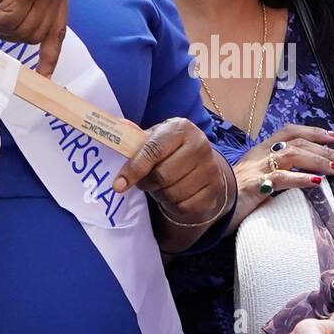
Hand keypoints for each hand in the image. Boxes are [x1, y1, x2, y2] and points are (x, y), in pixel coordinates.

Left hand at [113, 117, 231, 225]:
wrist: (200, 164)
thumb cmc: (169, 150)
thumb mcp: (154, 139)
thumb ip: (136, 138)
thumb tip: (119, 127)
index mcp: (181, 128)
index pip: (153, 150)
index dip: (134, 168)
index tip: (119, 185)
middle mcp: (200, 145)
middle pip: (162, 176)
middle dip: (147, 183)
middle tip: (145, 182)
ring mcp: (210, 168)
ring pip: (173, 193)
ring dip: (160, 195)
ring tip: (161, 187)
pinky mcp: (215, 189)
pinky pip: (185, 206)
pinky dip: (174, 206)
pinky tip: (175, 196)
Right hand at [234, 125, 333, 208]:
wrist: (209, 209)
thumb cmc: (234, 196)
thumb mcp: (256, 178)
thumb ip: (275, 171)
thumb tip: (304, 173)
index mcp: (260, 150)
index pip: (289, 131)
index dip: (312, 131)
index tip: (333, 136)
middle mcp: (259, 154)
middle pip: (297, 142)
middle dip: (323, 149)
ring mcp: (256, 169)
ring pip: (292, 155)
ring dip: (318, 160)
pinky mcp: (255, 186)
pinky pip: (282, 178)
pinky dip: (301, 179)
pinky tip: (316, 182)